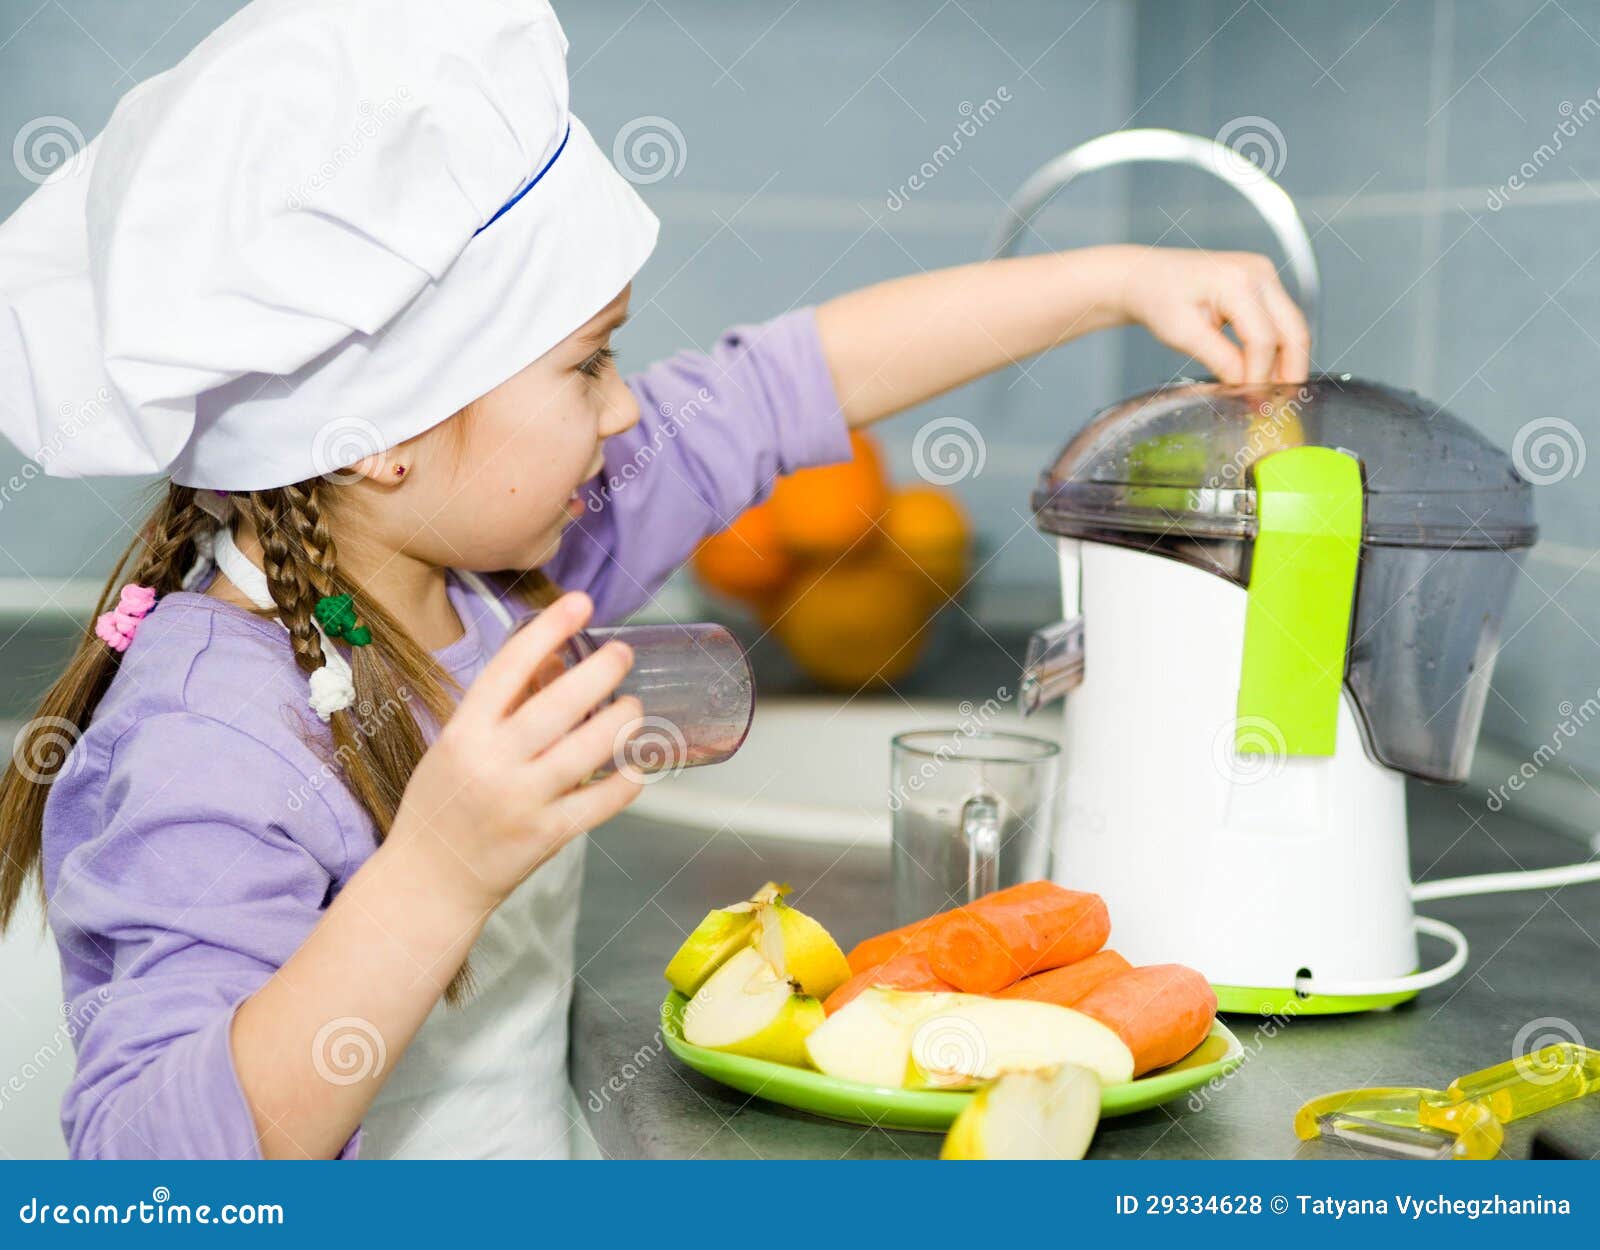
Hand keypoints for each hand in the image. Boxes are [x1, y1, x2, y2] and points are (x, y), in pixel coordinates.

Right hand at [385, 591, 642, 914]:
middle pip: (558, 705)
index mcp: (464, 733)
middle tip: (622, 653)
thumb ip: (503, 706)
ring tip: (634, 705)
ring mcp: (521, 802)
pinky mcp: (546, 836)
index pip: (509, 667)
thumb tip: (557, 658)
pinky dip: (626, 782)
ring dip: (621, 722)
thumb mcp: (457, 745)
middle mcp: (492, 764)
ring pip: (587, 751)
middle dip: (600, 671)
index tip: (581, 602)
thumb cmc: (443, 804)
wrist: (428, 882)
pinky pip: (599, 803)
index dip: (549, 629)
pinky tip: (638, 766)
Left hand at [1113, 246, 1310, 384]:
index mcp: (1237, 281)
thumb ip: (1219, 360)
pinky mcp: (1265, 286)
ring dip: (1288, 363)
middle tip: (1280, 405)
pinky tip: (1267, 374)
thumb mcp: (1183, 334)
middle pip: (1294, 332)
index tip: (1253, 401)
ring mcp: (1266, 277)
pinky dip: (1279, 350)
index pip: (1263, 339)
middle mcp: (1260, 273)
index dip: (1260, 375)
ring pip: (1295, 328)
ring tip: (1273, 394)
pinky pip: (1283, 323)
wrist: (1149, 276)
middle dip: (1291, 373)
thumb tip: (1246, 386)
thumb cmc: (1159, 297)